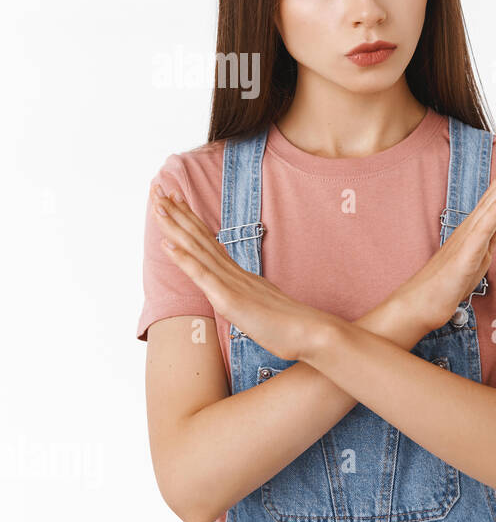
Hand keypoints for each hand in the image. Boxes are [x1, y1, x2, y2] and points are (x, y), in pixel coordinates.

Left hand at [150, 184, 328, 361]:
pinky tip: (167, 244)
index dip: (191, 220)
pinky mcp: (231, 299)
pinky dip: (184, 259)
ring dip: (175, 227)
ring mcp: (233, 284)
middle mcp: (235, 272)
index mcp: (240, 275)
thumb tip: (244, 296)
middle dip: (177, 213)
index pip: (210, 243)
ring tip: (157, 206)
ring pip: (199, 250)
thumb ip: (252, 298)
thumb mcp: (265, 308)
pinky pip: (204, 276)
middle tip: (157, 189)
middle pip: (201, 238)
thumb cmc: (292, 327)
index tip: (175, 200)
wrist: (313, 332)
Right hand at [395, 138, 495, 332]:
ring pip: (492, 206)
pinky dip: (494, 213)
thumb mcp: (480, 252)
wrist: (422, 302)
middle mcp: (474, 226)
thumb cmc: (450, 279)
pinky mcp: (466, 256)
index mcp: (479, 226)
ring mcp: (469, 239)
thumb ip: (493, 230)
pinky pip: (482, 232)